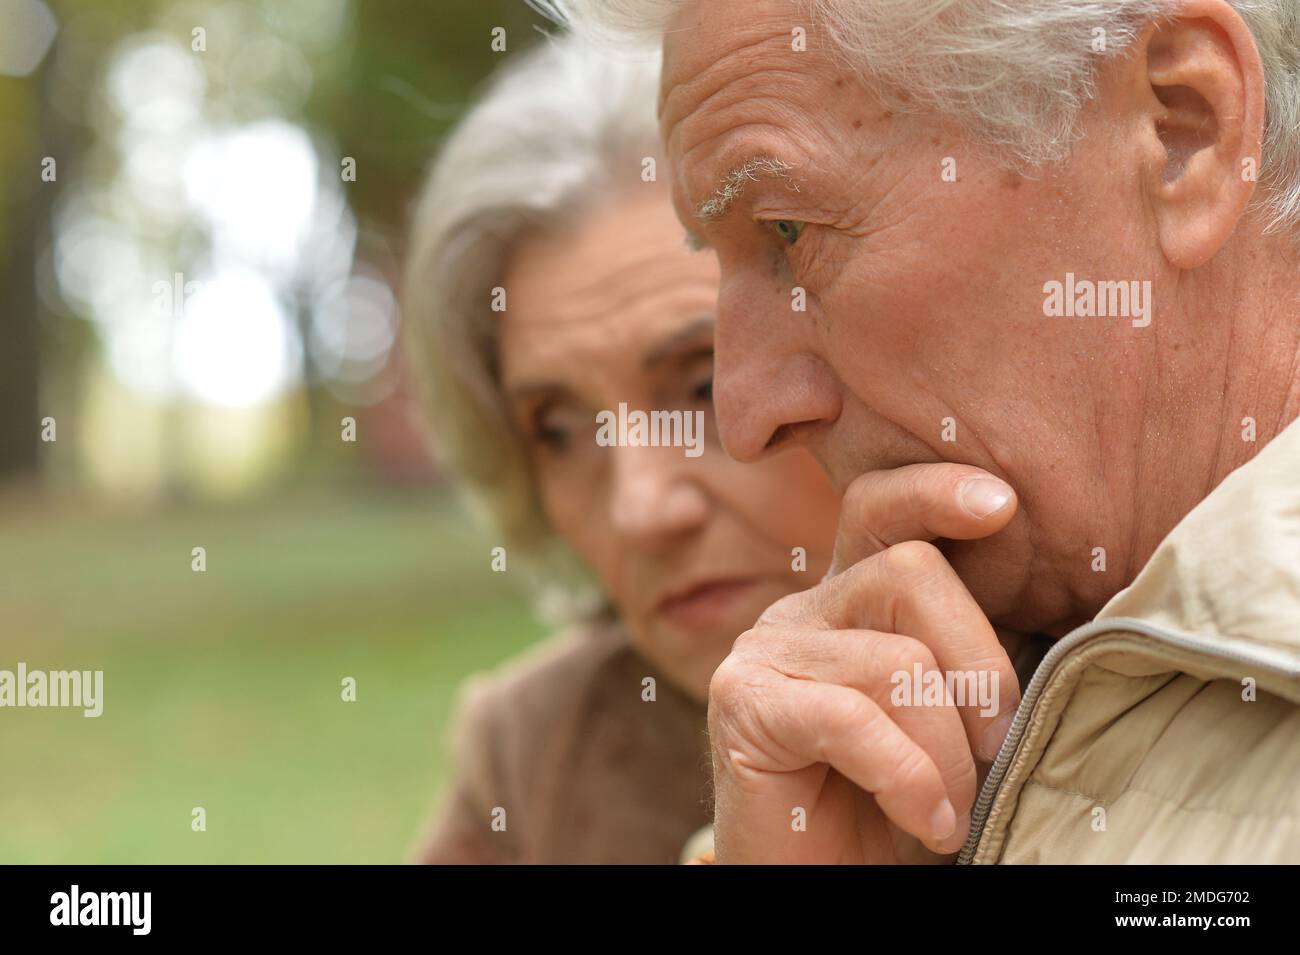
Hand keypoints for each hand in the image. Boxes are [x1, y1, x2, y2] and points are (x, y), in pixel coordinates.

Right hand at [709, 464, 1021, 862]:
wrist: (817, 885)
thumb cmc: (895, 808)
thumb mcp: (950, 723)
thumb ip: (971, 665)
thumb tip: (1057, 624)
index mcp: (853, 600)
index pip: (881, 509)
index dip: (933, 493)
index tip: (1002, 506)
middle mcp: (804, 609)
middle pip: (910, 572)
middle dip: (979, 664)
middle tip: (997, 747)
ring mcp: (765, 649)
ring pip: (896, 661)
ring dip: (947, 754)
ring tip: (950, 813)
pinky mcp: (742, 702)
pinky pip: (852, 719)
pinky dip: (908, 779)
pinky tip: (925, 823)